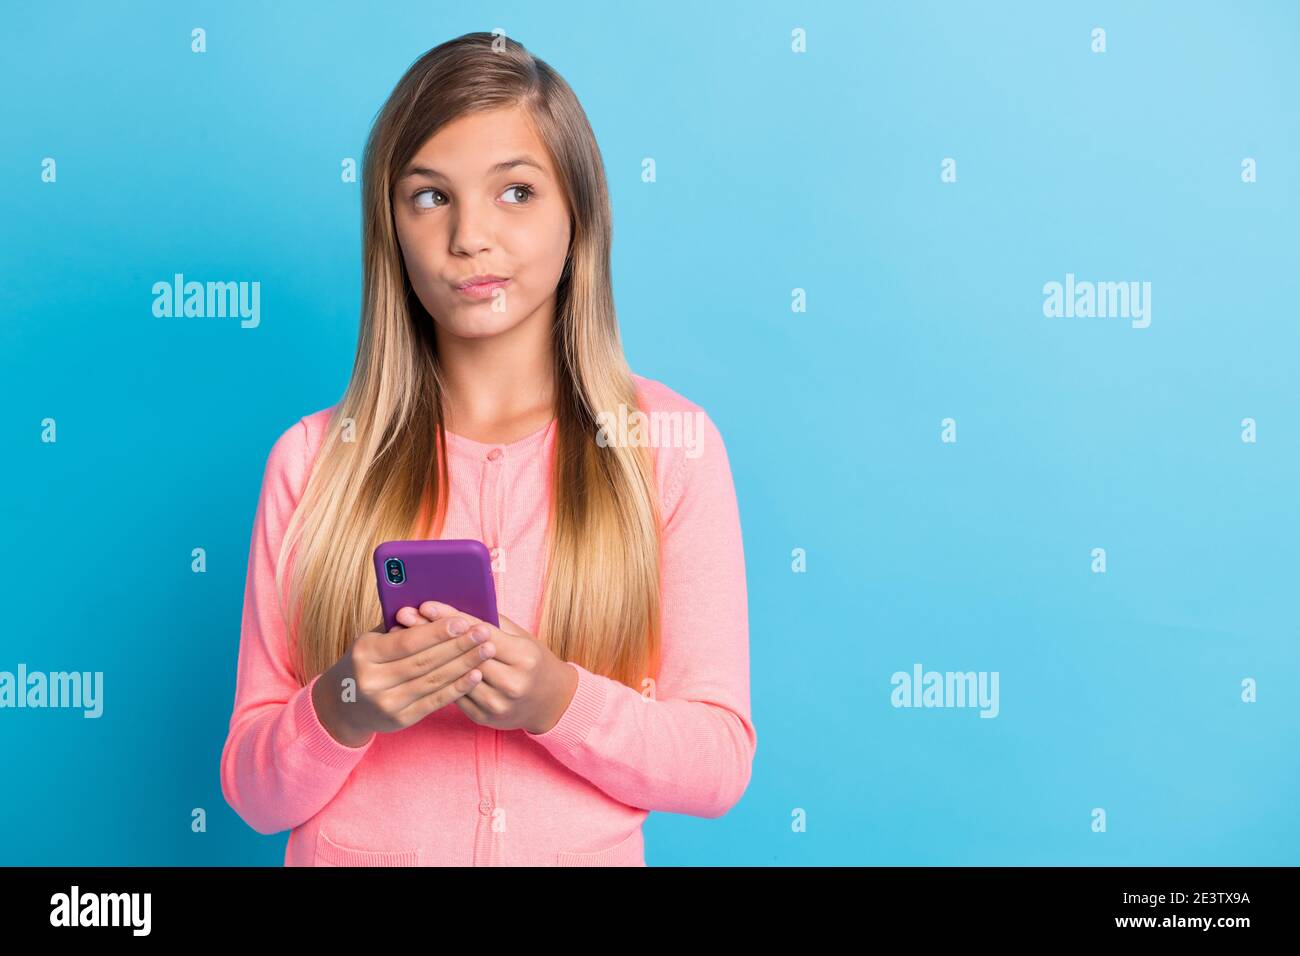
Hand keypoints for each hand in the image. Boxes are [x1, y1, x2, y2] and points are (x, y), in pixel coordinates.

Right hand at [312, 615, 497, 746]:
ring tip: (486, 650)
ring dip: (464, 665)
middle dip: (458, 646)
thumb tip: (437, 609)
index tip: (462, 621)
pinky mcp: (400, 719)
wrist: (341, 705)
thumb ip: (400, 627)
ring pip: (433, 681)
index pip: (407, 641)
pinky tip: (475, 675)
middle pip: (424, 661)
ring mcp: (387, 703)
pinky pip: (434, 701)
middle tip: (483, 633)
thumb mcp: (372, 639)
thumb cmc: (366, 661)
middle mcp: (373, 680)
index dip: (437, 632)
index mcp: (365, 652)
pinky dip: (457, 688)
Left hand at [392, 601, 578, 733]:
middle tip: (405, 616)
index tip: (425, 605)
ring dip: (427, 656)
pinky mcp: (483, 718)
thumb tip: (455, 605)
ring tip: (403, 639)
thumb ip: (492, 621)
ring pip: (454, 677)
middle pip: (463, 654)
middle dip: (432, 634)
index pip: (480, 633)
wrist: (550, 702)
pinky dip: (435, 678)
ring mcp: (497, 704)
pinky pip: (454, 695)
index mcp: (523, 657)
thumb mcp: (521, 636)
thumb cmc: (532, 661)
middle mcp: (512, 683)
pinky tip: (416, 664)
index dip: (451, 617)